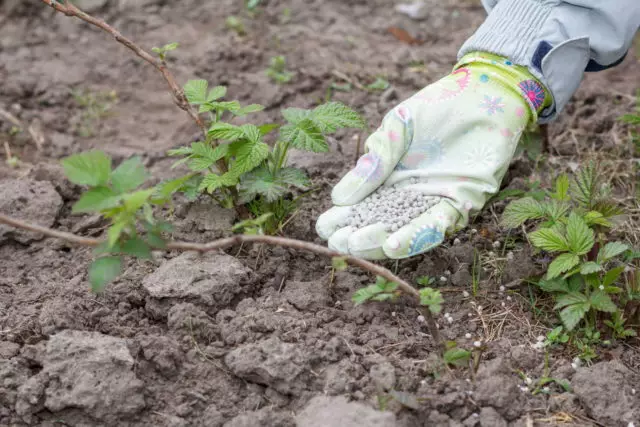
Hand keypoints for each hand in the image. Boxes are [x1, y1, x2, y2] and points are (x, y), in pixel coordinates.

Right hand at [316, 53, 547, 258]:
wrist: (484, 92)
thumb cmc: (438, 106)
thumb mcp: (398, 128)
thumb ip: (375, 160)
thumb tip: (340, 198)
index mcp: (388, 179)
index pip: (359, 208)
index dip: (341, 220)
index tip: (325, 226)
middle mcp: (409, 196)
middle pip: (378, 227)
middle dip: (356, 238)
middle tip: (340, 240)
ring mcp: (433, 201)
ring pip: (404, 232)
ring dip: (380, 243)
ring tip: (358, 245)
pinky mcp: (462, 202)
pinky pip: (437, 226)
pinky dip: (416, 237)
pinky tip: (392, 244)